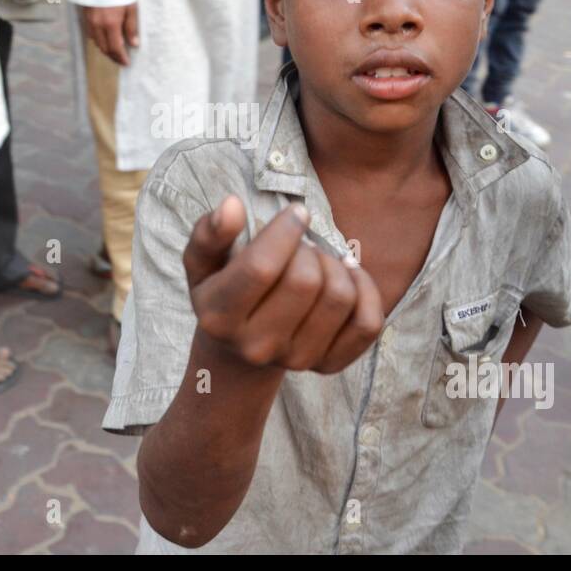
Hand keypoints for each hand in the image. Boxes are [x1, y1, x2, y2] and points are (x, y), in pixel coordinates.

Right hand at [81, 2, 137, 64]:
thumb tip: (134, 44)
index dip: (121, 58)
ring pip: (97, 43)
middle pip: (105, 48)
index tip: (127, 63)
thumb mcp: (131, 8)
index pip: (116, 48)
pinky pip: (92, 35)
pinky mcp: (86, 18)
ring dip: (106, 50)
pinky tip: (106, 39)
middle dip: (114, 56)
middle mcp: (98, 25)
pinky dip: (99, 41)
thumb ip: (131, 28)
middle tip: (122, 60)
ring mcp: (90, 22)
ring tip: (115, 51)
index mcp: (111, 24)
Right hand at [183, 197, 383, 374]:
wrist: (240, 346)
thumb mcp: (203, 261)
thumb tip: (232, 205)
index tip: (297, 212)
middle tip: (301, 247)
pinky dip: (365, 290)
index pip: (260, 268)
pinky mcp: (329, 365)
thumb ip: (210, 232)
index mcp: (219, 318)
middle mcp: (256, 347)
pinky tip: (347, 276)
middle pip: (305, 281)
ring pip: (340, 298)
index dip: (285, 231)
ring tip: (317, 261)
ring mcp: (296, 360)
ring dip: (335, 266)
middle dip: (309, 249)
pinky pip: (368, 323)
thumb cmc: (223, 289)